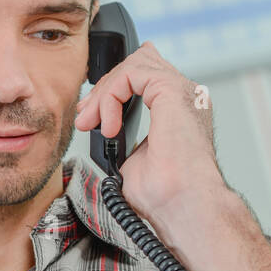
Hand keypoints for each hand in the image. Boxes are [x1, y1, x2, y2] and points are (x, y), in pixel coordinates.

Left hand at [74, 41, 228, 240]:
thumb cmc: (165, 195)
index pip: (144, 77)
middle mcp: (185, 95)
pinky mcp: (173, 91)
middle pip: (138, 64)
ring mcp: (183, 91)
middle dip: (104, 87)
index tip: (89, 117)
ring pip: (133, 65)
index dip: (112, 90)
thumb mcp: (133, 160)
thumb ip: (124, 138)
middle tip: (85, 117)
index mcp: (179, 109)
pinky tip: (108, 124)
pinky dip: (111, 96)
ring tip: (92, 121)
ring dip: (104, 91)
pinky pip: (132, 73)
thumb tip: (104, 133)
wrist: (181, 206)